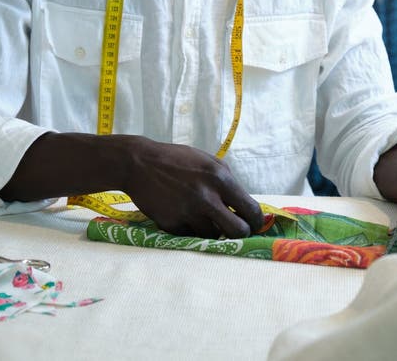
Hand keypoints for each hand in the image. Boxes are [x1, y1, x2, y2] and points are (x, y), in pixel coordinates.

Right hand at [124, 137, 263, 238]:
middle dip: (240, 233)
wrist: (140, 163)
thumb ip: (227, 183)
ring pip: (213, 236)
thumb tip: (244, 207)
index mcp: (220, 178)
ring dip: (212, 230)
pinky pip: (191, 236)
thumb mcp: (208, 162)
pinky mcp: (172, 224)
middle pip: (237, 231)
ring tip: (203, 216)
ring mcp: (188, 212)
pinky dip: (191, 230)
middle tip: (235, 229)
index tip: (254, 225)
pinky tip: (183, 214)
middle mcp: (207, 197)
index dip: (256, 221)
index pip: (250, 209)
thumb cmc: (178, 160)